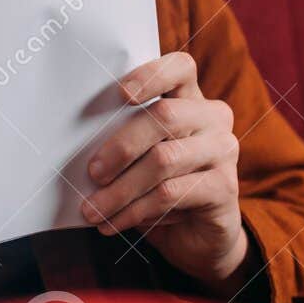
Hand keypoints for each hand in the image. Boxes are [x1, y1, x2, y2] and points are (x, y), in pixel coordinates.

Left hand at [80, 52, 248, 288]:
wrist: (197, 234)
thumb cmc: (159, 184)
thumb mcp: (141, 155)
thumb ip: (124, 137)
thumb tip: (78, 143)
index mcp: (190, 98)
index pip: (180, 67)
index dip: (152, 74)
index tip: (120, 94)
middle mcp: (213, 117)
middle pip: (165, 116)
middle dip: (121, 146)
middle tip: (92, 174)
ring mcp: (224, 150)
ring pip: (165, 160)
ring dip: (121, 189)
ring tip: (93, 210)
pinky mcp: (225, 187)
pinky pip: (172, 194)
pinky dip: (135, 210)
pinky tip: (114, 223)